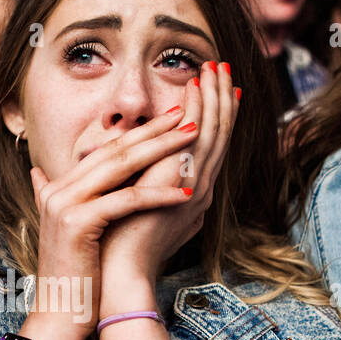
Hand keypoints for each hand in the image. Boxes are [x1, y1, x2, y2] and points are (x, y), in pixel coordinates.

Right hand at [28, 106, 197, 339]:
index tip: (171, 119)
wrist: (60, 312)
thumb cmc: (77, 277)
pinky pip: (125, 200)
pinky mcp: (78, 223)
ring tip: (193, 137)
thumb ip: (51, 198)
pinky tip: (185, 191)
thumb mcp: (69, 230)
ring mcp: (65, 204)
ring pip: (121, 166)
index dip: (140, 133)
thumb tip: (38, 174)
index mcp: (59, 188)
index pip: (105, 151)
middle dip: (154, 131)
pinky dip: (157, 194)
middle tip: (186, 115)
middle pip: (114, 150)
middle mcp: (58, 190)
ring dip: (161, 150)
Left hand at [98, 60, 238, 316]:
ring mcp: (196, 184)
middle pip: (218, 134)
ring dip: (215, 96)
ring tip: (215, 66)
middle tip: (221, 67)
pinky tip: (196, 86)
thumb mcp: (132, 209)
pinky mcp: (185, 181)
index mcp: (189, 194)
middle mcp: (201, 187)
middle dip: (220, 99)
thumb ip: (138, 191)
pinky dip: (199, 108)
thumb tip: (131, 179)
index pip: (206, 148)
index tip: (212, 90)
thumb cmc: (119, 246)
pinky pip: (199, 137)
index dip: (211, 118)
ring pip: (215, 130)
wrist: (119, 272)